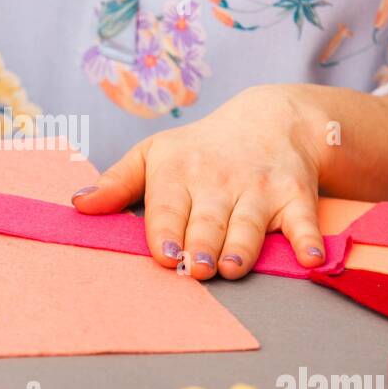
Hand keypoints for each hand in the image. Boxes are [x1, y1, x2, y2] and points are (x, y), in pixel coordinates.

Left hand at [71, 85, 330, 278]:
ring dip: (241, 246)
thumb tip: (77, 206)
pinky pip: (302, 221)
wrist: (272, 120)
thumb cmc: (201, 150)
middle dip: (201, 244)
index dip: (165, 232)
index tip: (163, 255)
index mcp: (178, 173)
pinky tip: (310, 258)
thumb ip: (117, 183)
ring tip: (231, 267)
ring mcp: (259, 190)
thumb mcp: (154, 154)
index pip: (168, 208)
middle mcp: (218, 182)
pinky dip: (308, 239)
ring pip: (248, 223)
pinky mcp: (295, 197)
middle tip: (196, 269)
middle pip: (208, 220)